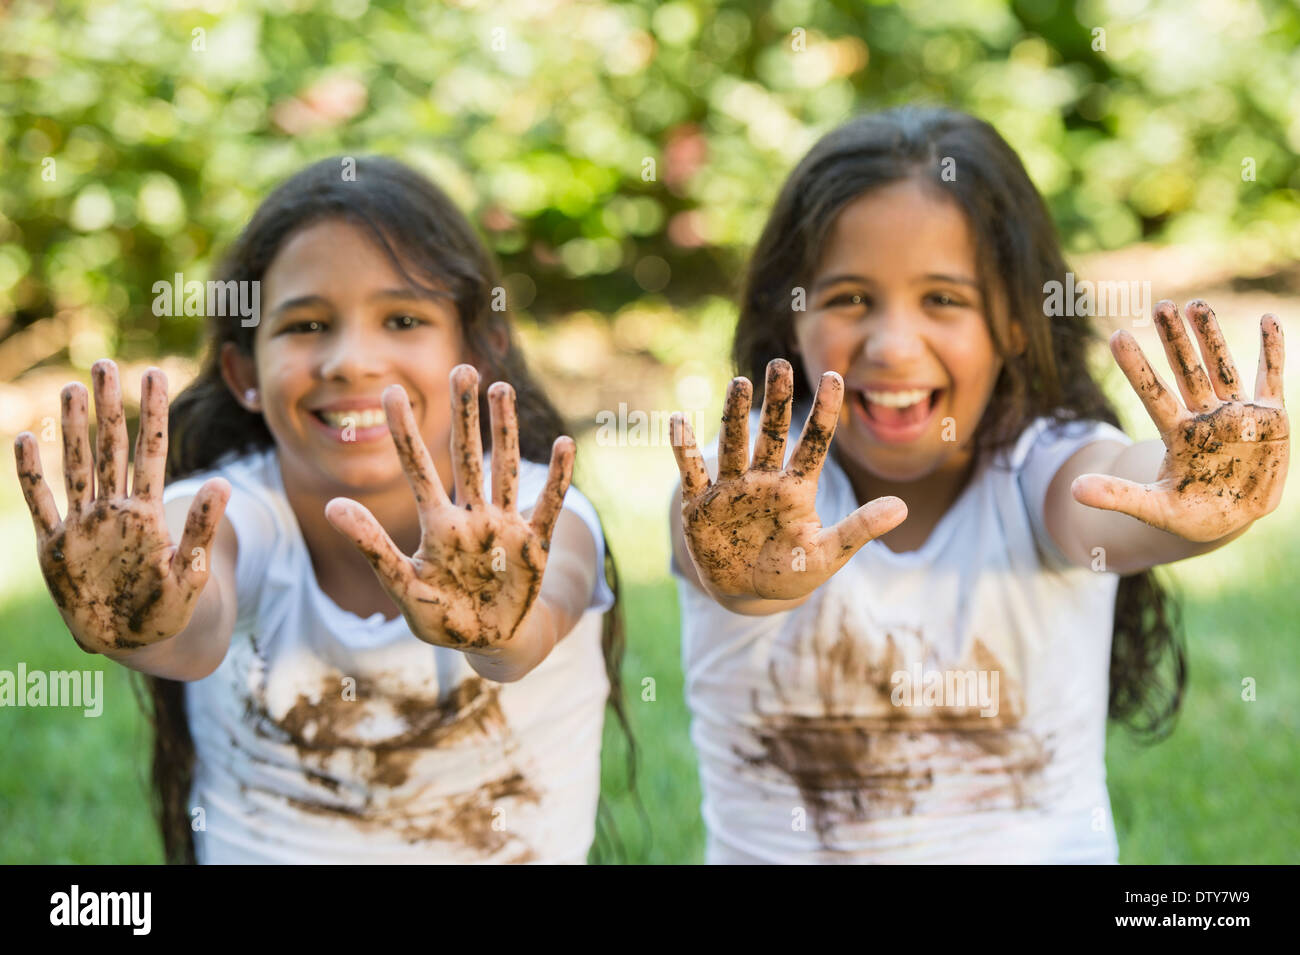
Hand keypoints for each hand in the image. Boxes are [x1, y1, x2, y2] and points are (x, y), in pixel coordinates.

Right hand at [12, 360, 230, 652]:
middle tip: (105, 362)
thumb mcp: (189, 572)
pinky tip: (28, 439)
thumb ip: (200, 528)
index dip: (152, 413)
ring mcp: (83, 525)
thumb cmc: (169, 611)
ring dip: (74, 428)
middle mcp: (114, 510)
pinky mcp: (56, 546)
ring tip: (73, 388)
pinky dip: (31, 474)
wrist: (136, 644)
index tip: (155, 374)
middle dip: (109, 405)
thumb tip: (223, 483)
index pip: (151, 452)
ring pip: (77, 466)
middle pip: (111, 448)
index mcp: (147, 513)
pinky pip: (41, 503)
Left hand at [323, 365, 574, 650]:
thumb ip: (372, 547)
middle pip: (466, 455)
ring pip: (505, 469)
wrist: (491, 644)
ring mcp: (504, 526)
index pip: (417, 470)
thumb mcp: (403, 586)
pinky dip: (557, 477)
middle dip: (464, 414)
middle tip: (460, 368)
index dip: (404, 433)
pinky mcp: (535, 544)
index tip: (390, 392)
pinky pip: (548, 504)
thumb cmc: (443, 620)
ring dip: (504, 430)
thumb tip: (333, 505)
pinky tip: (562, 444)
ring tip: (501, 387)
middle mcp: (471, 516)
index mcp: (437, 526)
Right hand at [670, 358, 906, 600]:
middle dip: (776, 401)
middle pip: (772, 434)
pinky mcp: (700, 506)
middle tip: (780, 365)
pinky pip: (691, 471)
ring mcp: (731, 489)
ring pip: (734, 445)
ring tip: (739, 383)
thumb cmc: (791, 573)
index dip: (825, 413)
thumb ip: (860, 529)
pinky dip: (684, 448)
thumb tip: (903, 508)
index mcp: (796, 488)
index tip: (835, 377)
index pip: (814, 444)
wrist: (747, 596)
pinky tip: (678, 421)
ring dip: (735, 415)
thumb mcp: (827, 555)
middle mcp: (763, 480)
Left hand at [1072, 300, 1288, 541]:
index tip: (1117, 336)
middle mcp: (1205, 417)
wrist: (1232, 519)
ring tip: (1197, 305)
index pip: (1153, 394)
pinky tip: (1269, 319)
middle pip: (1187, 372)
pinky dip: (1272, 351)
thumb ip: (1118, 497)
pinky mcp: (1270, 418)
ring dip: (1213, 337)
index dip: (1137, 367)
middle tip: (1161, 306)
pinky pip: (1271, 378)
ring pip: (1223, 368)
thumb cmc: (1191, 514)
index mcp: (1177, 434)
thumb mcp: (1155, 509)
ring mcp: (1236, 414)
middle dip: (1175, 341)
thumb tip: (1073, 491)